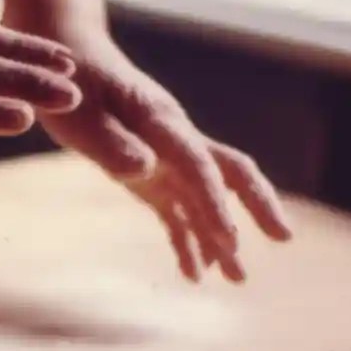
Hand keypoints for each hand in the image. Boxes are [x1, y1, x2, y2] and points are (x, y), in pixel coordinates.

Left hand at [40, 36, 292, 282]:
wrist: (66, 71)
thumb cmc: (71, 89)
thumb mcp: (81, 117)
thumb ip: (112, 144)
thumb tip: (146, 170)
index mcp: (162, 123)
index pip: (200, 165)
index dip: (216, 203)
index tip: (230, 239)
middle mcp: (175, 142)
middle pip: (229, 173)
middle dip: (258, 205)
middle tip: (284, 239)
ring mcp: (166, 161)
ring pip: (205, 202)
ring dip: (221, 239)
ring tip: (237, 280)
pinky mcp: (150, 177)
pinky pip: (175, 213)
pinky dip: (184, 242)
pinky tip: (193, 276)